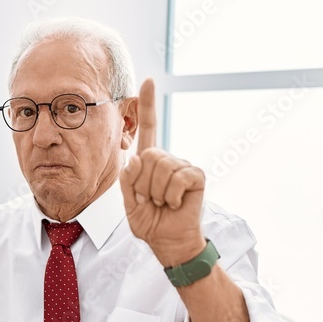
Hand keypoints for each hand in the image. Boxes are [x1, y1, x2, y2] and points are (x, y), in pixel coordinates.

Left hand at [119, 78, 206, 266]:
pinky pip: (178, 177)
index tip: (148, 81)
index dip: (148, 105)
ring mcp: (182, 166)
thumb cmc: (149, 221)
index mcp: (148, 162)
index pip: (149, 128)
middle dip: (143, 184)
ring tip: (162, 203)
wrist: (167, 241)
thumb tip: (136, 159)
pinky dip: (171, 194)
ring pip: (161, 166)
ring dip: (156, 192)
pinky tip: (174, 203)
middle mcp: (166, 159)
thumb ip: (127, 181)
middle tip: (150, 199)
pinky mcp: (196, 175)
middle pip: (148, 155)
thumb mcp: (128, 203)